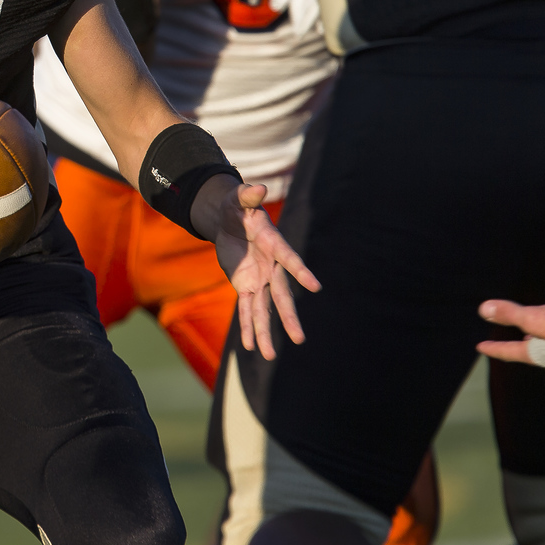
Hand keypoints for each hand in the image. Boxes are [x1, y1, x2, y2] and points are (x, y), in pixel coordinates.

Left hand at [204, 178, 321, 359]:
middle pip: (281, 296)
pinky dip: (248, 326)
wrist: (228, 219)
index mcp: (274, 244)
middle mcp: (271, 266)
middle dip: (288, 318)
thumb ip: (247, 195)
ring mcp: (259, 279)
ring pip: (264, 310)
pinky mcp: (246, 285)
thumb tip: (257, 187)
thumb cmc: (237, 206)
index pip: (289, 259)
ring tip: (268, 357)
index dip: (301, 271)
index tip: (316, 286)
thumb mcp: (238, 199)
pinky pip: (247, 309)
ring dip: (265, 332)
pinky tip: (250, 346)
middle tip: (299, 340)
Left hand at [475, 299, 544, 364]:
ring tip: (539, 338)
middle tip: (514, 344)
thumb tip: (483, 310)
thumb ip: (510, 314)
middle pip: (531, 354)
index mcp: (535, 355)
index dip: (493, 348)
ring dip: (542, 344)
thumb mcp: (534, 318)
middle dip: (521, 348)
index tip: (480, 347)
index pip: (508, 352)